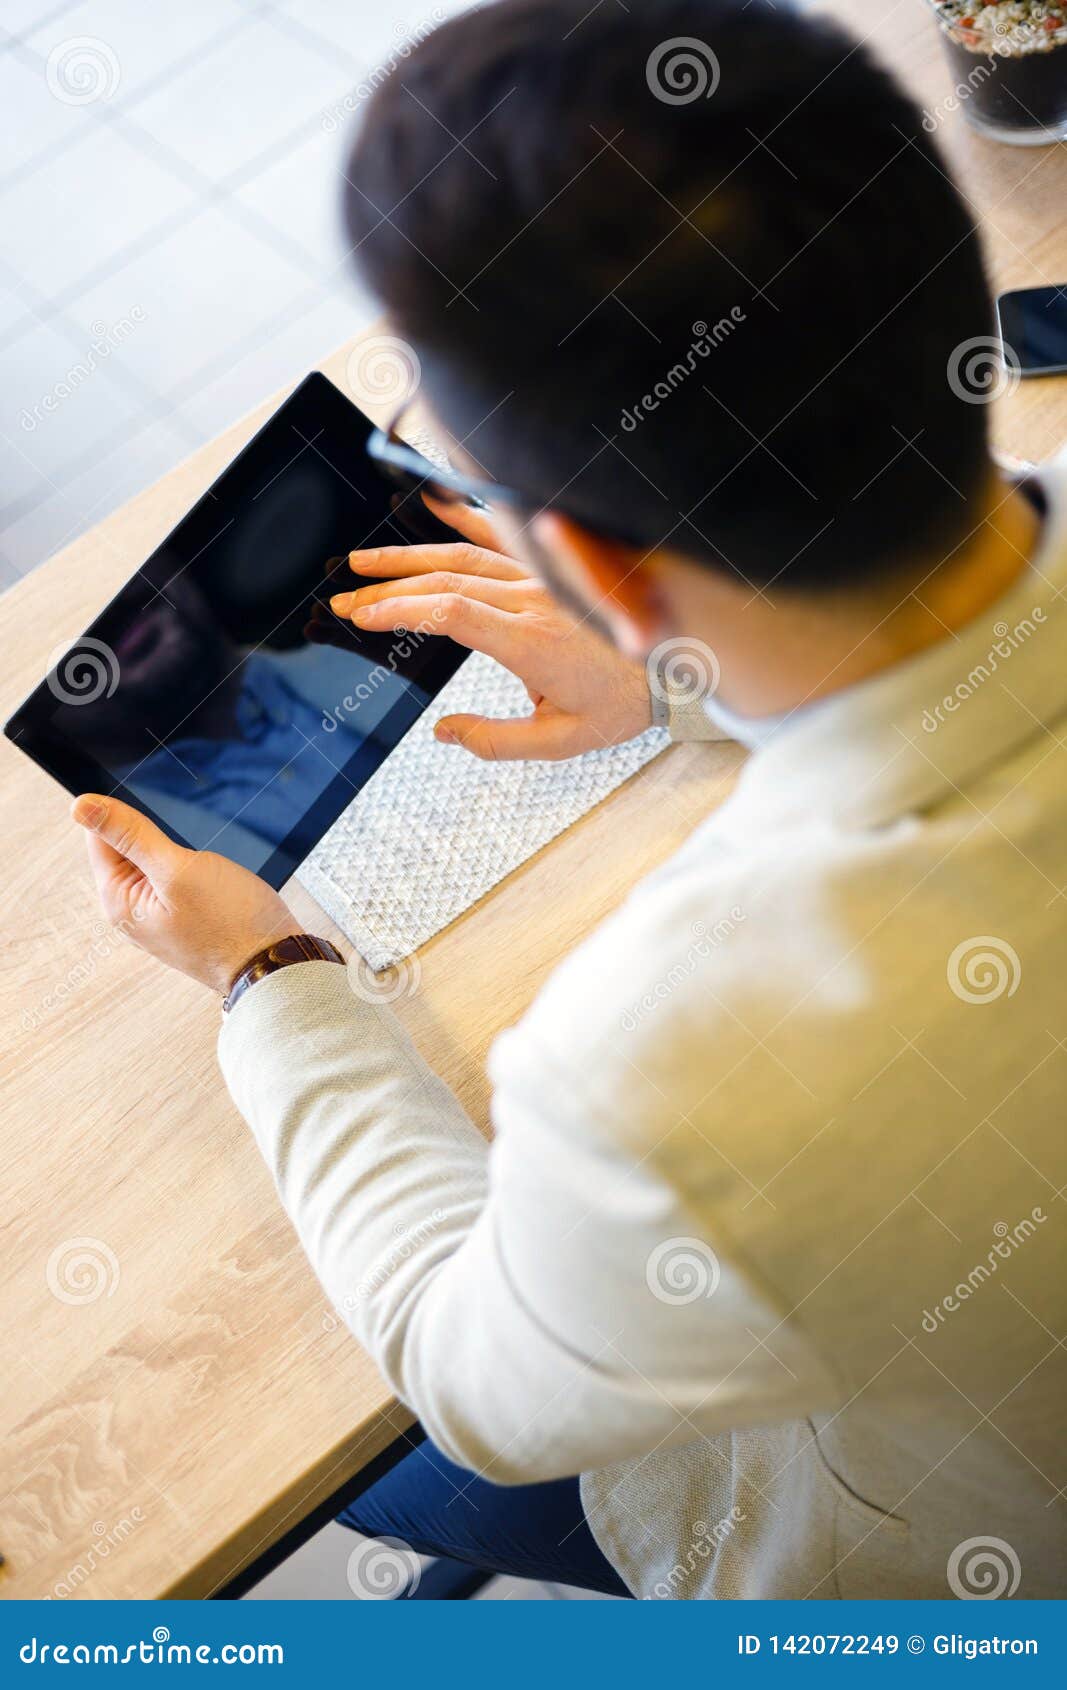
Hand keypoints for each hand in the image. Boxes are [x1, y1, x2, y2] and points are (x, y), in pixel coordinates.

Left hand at [72, 795, 298, 993]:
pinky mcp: (184, 915)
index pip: (100, 836)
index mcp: (117, 900)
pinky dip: (193, 868)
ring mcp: (159, 915)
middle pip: (129, 848)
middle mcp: (132, 911)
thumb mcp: (176, 869)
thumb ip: (130, 835)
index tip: (160, 823)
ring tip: (205, 871)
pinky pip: (178, 877)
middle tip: (190, 854)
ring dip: (180, 853)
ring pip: (158, 860)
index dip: (128, 817)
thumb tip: (81, 807)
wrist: (274, 963)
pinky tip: (213, 879)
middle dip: (158, 837)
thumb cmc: (230, 924)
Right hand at [329, 496, 651, 760]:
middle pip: (445, 580)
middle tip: (345, 599)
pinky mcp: (549, 571)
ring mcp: (541, 579)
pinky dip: (465, 515)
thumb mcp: (561, 741)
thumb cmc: (620, 704)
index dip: (399, 610)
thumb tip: (443, 732)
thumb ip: (497, 741)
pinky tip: (433, 502)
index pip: (450, 613)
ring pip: (465, 554)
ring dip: (410, 556)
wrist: (676, 669)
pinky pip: (502, 534)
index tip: (363, 617)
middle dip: (387, 588)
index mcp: (530, 643)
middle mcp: (532, 601)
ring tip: (365, 561)